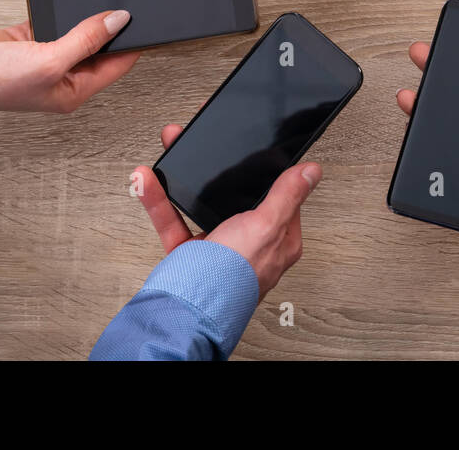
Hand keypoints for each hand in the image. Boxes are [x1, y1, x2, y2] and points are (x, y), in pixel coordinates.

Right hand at [0, 9, 138, 112]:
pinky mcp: (27, 38)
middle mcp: (61, 76)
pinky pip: (52, 18)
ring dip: (84, 14)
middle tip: (127, 0)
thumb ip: (86, 38)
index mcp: (73, 91)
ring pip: (76, 30)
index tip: (149, 21)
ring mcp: (43, 56)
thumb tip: (119, 20)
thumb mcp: (50, 60)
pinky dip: (58, 6)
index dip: (134, 43)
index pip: (117, 65)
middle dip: (110, 26)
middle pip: (98, 46)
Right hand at [135, 123, 320, 296]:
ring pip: (199, 202)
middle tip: (203, 143)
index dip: (266, 170)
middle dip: (216, 167)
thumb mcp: (266, 227)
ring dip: (182, 178)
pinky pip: (172, 220)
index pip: (279, 197)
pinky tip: (147, 180)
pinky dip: (158, 200)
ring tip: (173, 151)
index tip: (253, 147)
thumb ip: (286, 196)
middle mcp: (247, 244)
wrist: (188, 314)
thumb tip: (311, 172)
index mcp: (277, 240)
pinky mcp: (186, 254)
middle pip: (233, 195)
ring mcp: (216, 248)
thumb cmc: (233, 278)